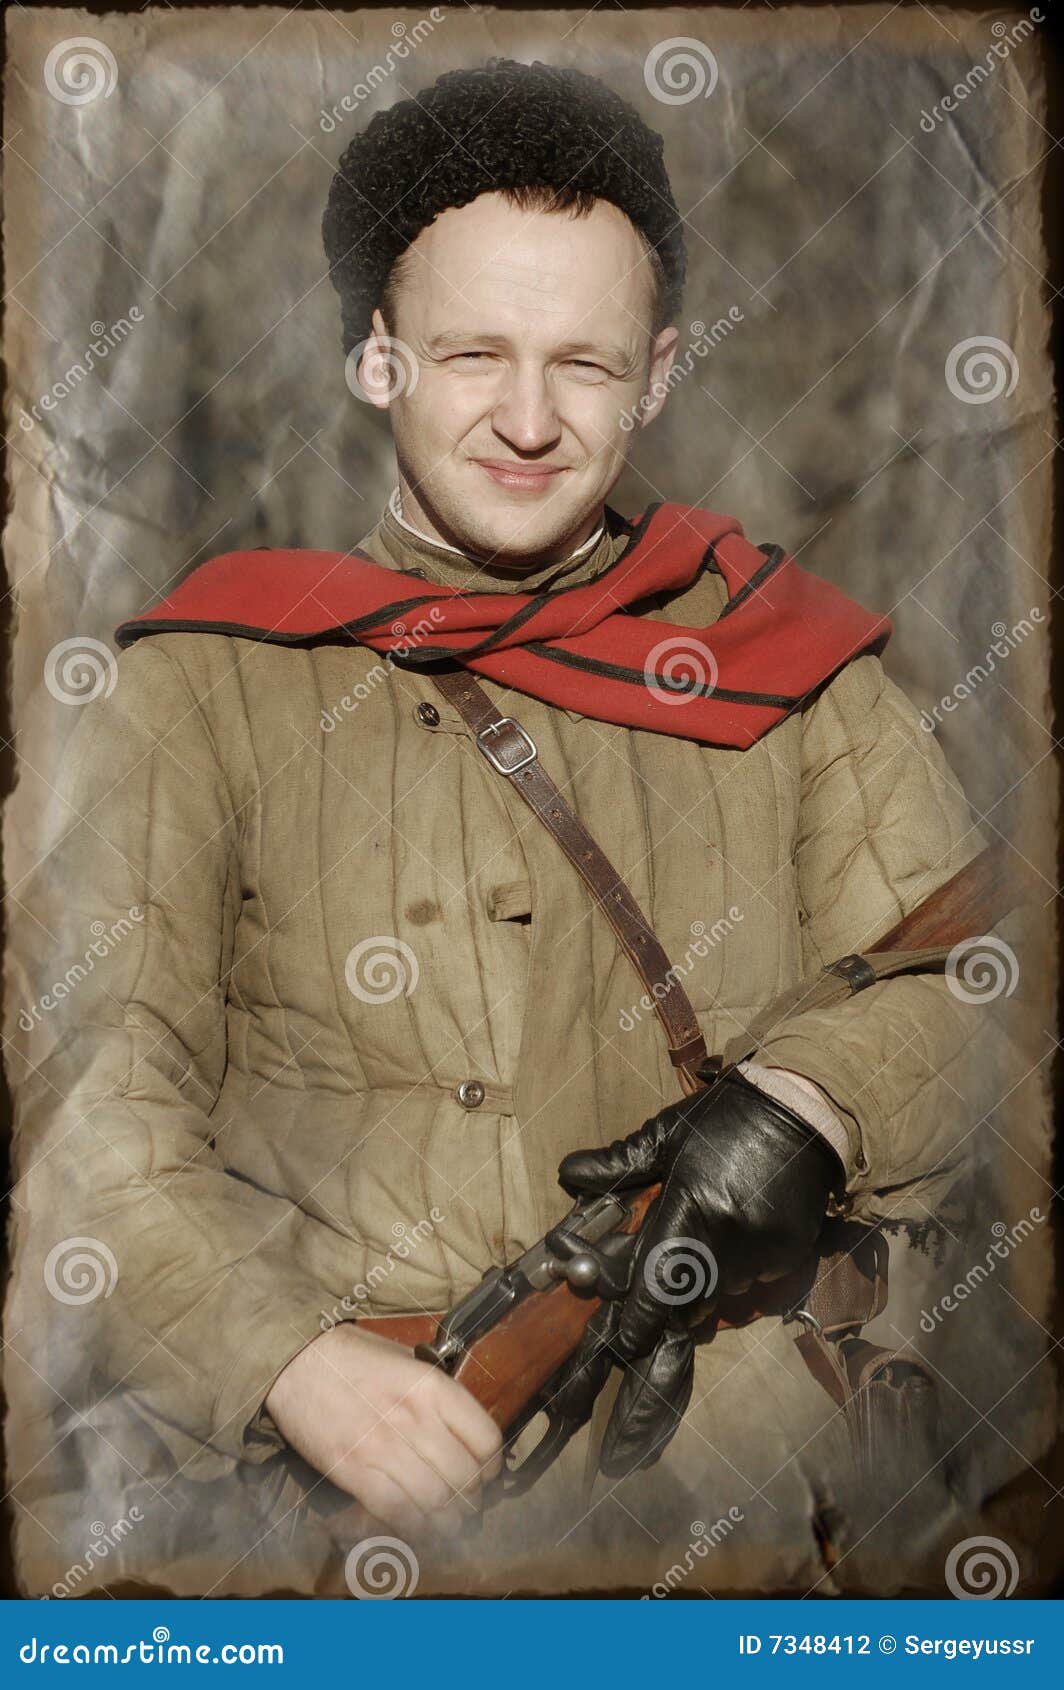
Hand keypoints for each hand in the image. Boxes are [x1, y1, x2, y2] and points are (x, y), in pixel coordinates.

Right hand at [264, 1322, 502, 1536]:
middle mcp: (414, 1418)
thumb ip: (436, 1393)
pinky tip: (417, 1523)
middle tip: (466, 1500)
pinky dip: (414, 1526)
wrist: (296, 1361)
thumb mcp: (407, 1359)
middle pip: (466, 1477)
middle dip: (472, 1497)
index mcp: (432, 1386)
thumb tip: (462, 1430)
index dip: (492, 1465)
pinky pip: (399, 1513)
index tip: (486, 1472)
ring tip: (446, 1518)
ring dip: (448, 1518)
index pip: (486, 1440)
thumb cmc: (353, 1357)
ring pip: (437, 1502)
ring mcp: (384, 1448)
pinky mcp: (354, 1472)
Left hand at [555, 1066, 844, 1475]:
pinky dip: (742, 1268)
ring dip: (707, 1281)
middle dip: (673, 1302)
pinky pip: (757, 1279)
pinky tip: (740, 1234)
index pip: (659, 1281)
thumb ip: (619, 1163)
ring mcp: (765, 1249)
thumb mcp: (667, 1134)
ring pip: (723, 1291)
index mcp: (691, 1206)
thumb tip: (567, 1176)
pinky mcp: (792, 1252)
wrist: (800, 1109)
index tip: (625, 1341)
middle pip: (690, 1298)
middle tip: (663, 1288)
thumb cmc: (724, 1119)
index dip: (640, 1319)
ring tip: (706, 1245)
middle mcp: (729, 1237)